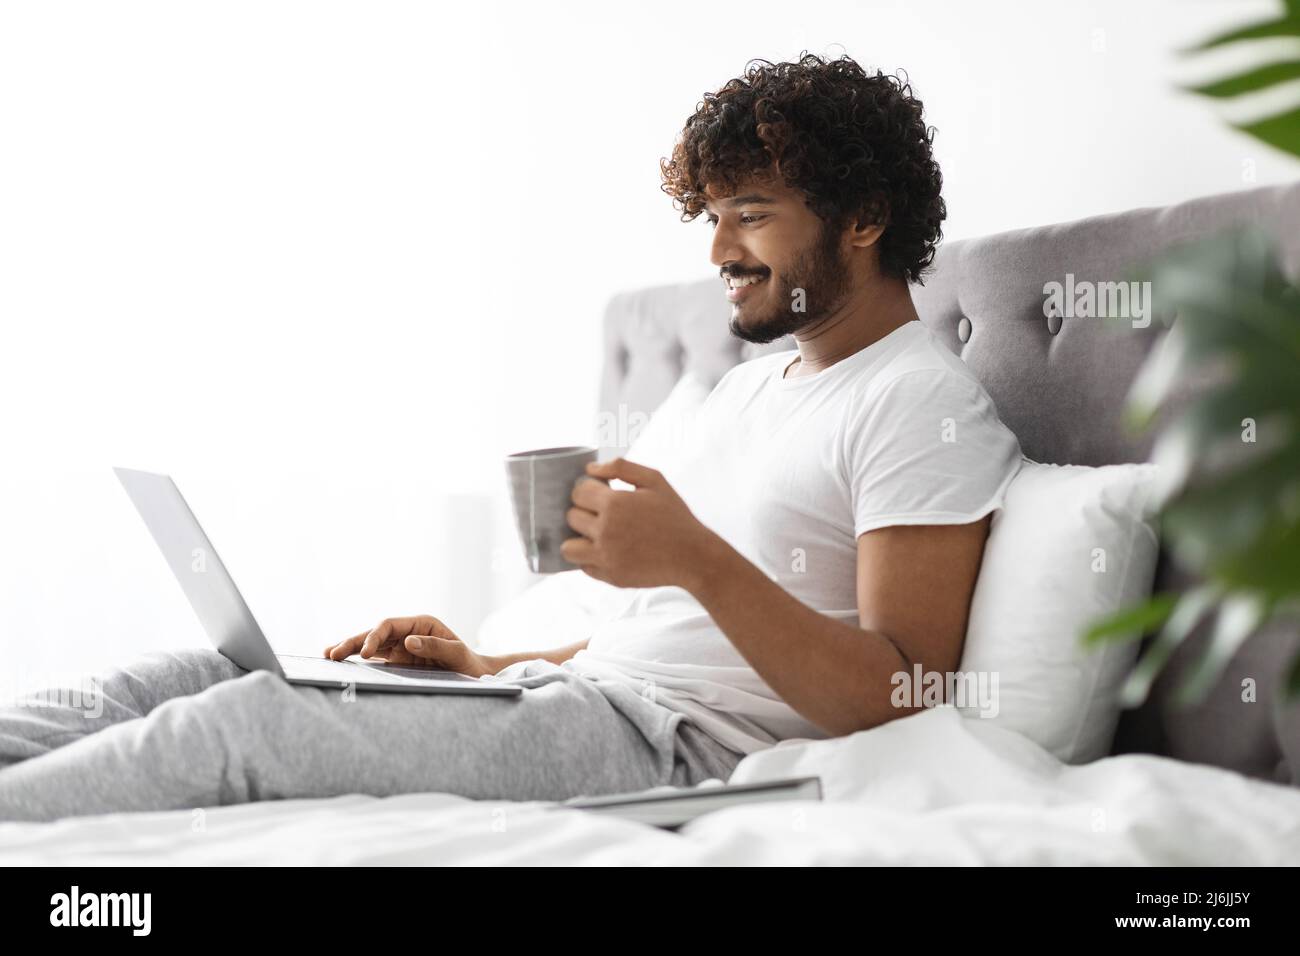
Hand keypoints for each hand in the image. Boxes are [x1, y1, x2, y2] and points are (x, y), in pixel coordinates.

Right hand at [322, 615, 497, 677]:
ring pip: (370, 644)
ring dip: (349, 648)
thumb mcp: (457, 654)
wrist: (475, 675)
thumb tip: (408, 642)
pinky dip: (357, 658)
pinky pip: (373, 657)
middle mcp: (407, 631)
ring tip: (328, 655)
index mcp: (421, 623)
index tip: (366, 654)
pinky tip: (340, 661)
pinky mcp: (396, 660)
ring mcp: (400, 646)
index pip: (389, 625)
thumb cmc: (469, 663)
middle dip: (354, 642)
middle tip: (334, 654)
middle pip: (375, 633)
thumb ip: (435, 646)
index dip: (374, 637)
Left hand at [561, 457, 717, 589]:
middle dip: (584, 512)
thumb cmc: (675, 515)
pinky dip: (591, 558)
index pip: (578, 493)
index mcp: (614, 504)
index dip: (588, 491)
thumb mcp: (655, 480)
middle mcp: (605, 531)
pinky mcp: (610, 576)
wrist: (693, 556)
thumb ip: (621, 468)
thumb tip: (590, 469)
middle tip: (604, 514)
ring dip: (578, 539)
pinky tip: (608, 550)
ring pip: (568, 547)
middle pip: (571, 517)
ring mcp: (606, 556)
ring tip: (596, 535)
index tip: (601, 495)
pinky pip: (584, 566)